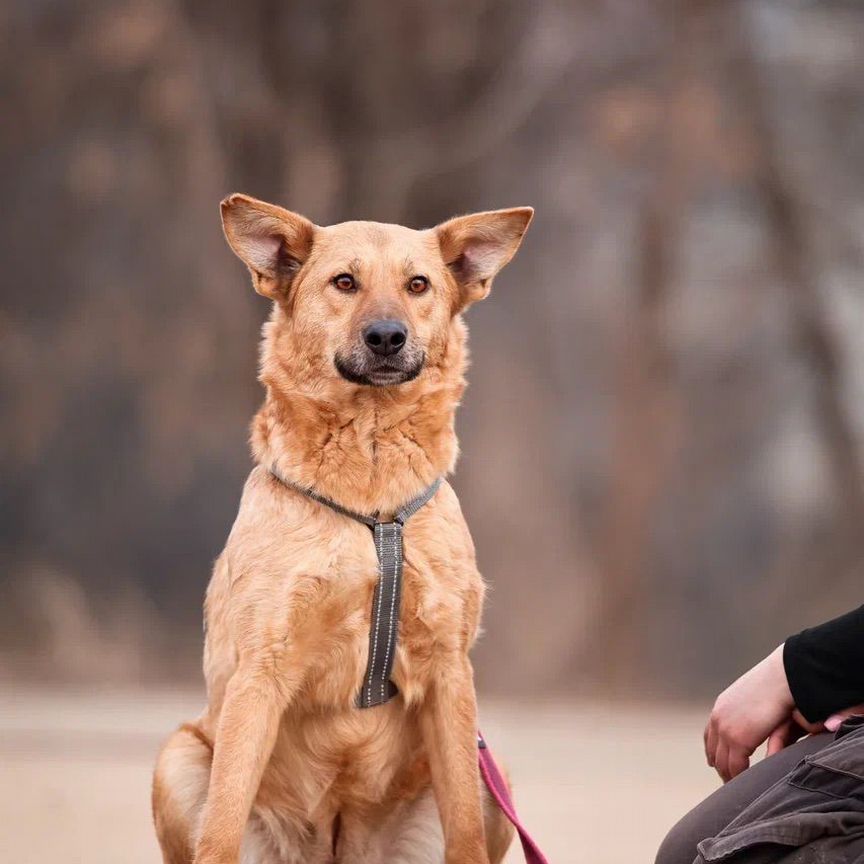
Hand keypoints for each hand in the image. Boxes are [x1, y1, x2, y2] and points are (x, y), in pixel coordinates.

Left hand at [704, 645, 793, 781]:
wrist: (783, 677)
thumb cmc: (775, 687)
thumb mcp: (755, 703)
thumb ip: (750, 721)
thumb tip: (753, 733)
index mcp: (721, 708)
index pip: (710, 736)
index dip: (714, 753)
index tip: (718, 765)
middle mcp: (718, 718)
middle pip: (713, 752)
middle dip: (721, 768)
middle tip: (729, 783)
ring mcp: (725, 728)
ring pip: (722, 762)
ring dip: (729, 776)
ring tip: (737, 788)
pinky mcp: (738, 738)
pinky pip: (735, 767)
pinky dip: (739, 777)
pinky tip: (745, 784)